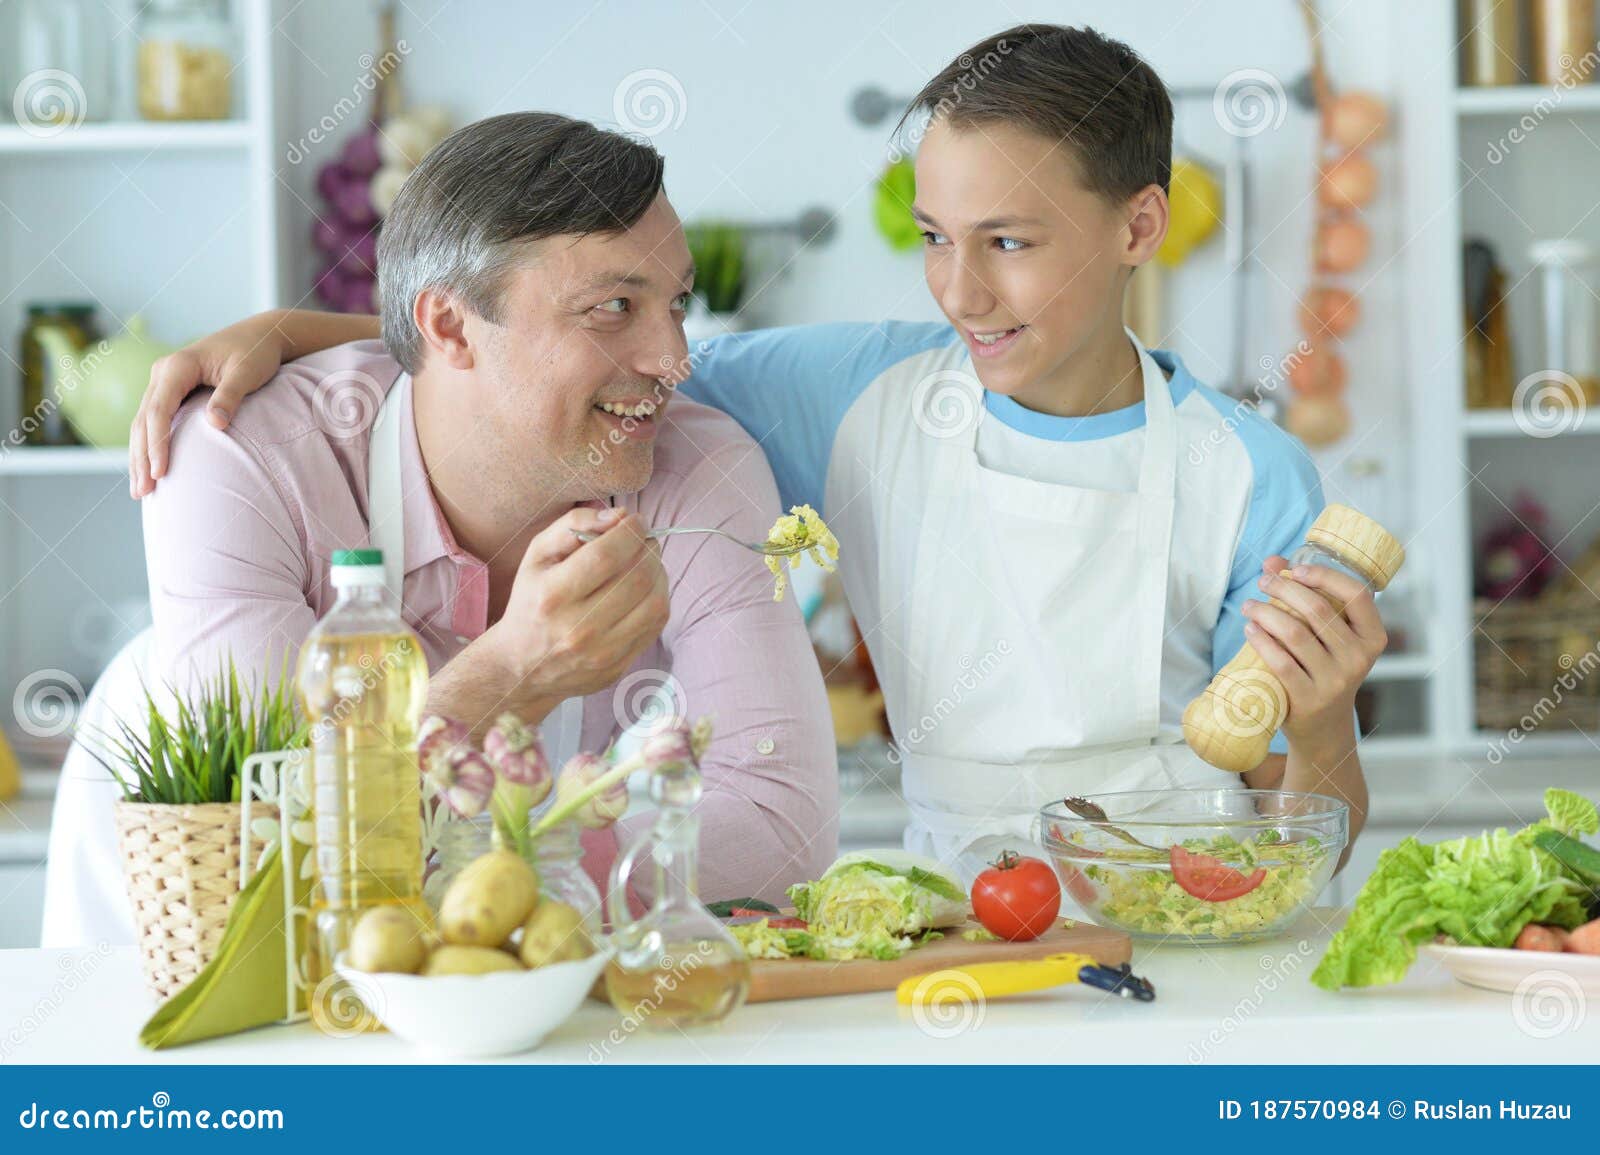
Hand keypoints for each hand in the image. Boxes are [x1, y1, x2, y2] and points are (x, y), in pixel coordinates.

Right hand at [129, 311, 287, 497]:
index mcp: (178, 366)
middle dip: (141, 457)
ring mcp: (163, 382)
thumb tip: (216, 424)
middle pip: (143, 420)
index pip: (159, 410)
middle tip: (142, 492)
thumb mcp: (247, 372)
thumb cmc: (256, 353)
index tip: (160, 473)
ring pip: (142, 423)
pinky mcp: (170, 392)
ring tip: (139, 491)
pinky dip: (148, 445)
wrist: (259, 336)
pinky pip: (153, 421)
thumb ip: (231, 396)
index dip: (158, 443)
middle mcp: (163, 373)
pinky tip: (148, 471)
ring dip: (139, 456)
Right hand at [483, 507, 669, 715]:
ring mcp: (601, 652)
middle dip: (648, 549)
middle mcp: (578, 628)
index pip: (606, 556)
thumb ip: (574, 525)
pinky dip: (658, 598)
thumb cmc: (532, 600)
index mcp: (552, 596)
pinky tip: (645, 588)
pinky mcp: (618, 666)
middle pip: (636, 578)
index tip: (636, 520)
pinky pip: (656, 625)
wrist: (523, 665)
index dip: (630, 531)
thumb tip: (620, 515)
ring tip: (646, 562)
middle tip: (643, 540)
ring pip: (654, 602)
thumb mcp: (537, 555)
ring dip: (659, 573)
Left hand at [1241, 556, 1387, 749]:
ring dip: (1265, 612)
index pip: (1358, 595)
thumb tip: (1273, 561)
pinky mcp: (1310, 699)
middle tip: (1262, 582)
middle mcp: (1359, 658)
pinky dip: (1261, 641)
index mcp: (1373, 637)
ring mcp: (1335, 681)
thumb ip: (1308, 597)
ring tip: (1248, 605)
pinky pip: (1281, 662)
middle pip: (1318, 610)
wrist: (1323, 726)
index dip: (1326, 576)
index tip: (1296, 569)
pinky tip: (1249, 629)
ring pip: (1295, 633)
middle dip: (1284, 588)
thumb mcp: (1328, 637)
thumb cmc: (1324, 668)